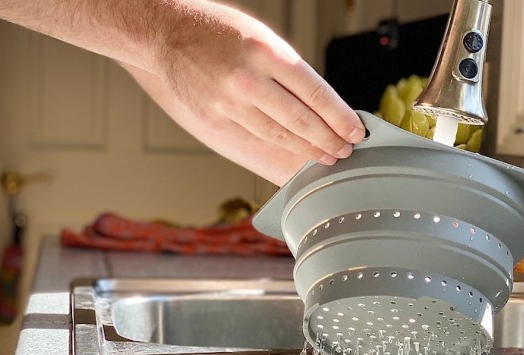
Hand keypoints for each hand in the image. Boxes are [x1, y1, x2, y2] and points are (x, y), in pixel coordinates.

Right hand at [154, 3, 364, 165]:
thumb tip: (323, 106)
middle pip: (301, 121)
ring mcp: (229, 102)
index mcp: (267, 53)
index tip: (356, 132)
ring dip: (307, 148)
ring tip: (325, 154)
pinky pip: (255, 136)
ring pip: (280, 135)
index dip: (340, 118)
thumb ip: (291, 71)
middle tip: (345, 150)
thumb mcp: (264, 38)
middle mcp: (249, 79)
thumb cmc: (221, 32)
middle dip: (329, 140)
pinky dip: (279, 144)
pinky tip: (294, 148)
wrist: (167, 33)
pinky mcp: (215, 118)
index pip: (316, 93)